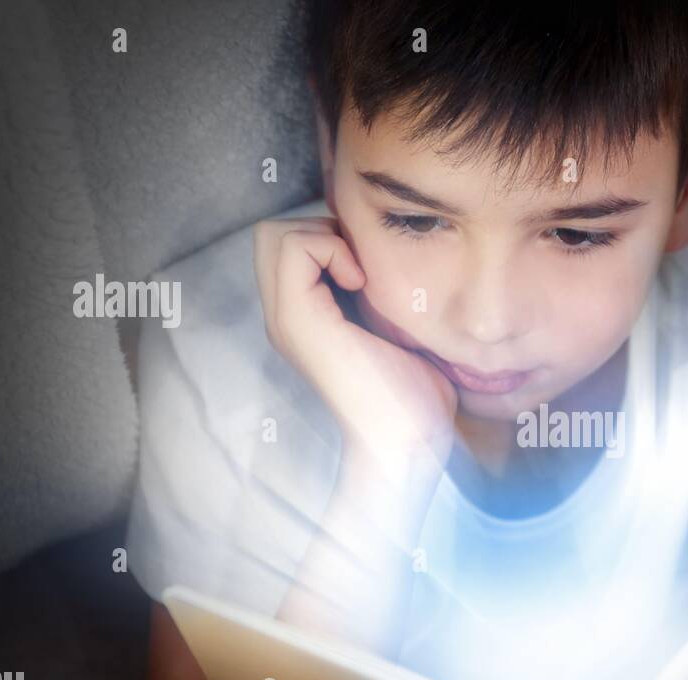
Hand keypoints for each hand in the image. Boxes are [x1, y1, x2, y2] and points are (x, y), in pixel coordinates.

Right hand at [252, 216, 458, 469]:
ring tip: (359, 275)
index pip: (286, 242)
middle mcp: (284, 316)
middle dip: (318, 229)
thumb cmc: (416, 398)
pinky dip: (328, 248)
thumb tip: (395, 259)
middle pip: (271, 233)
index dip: (326, 235)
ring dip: (322, 236)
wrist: (408, 441)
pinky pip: (294, 248)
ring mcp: (286, 319)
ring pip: (274, 233)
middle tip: (360, 265)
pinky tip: (360, 282)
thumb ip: (380, 297)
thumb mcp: (398, 333)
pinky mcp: (298, 321)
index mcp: (304, 317)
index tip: (369, 269)